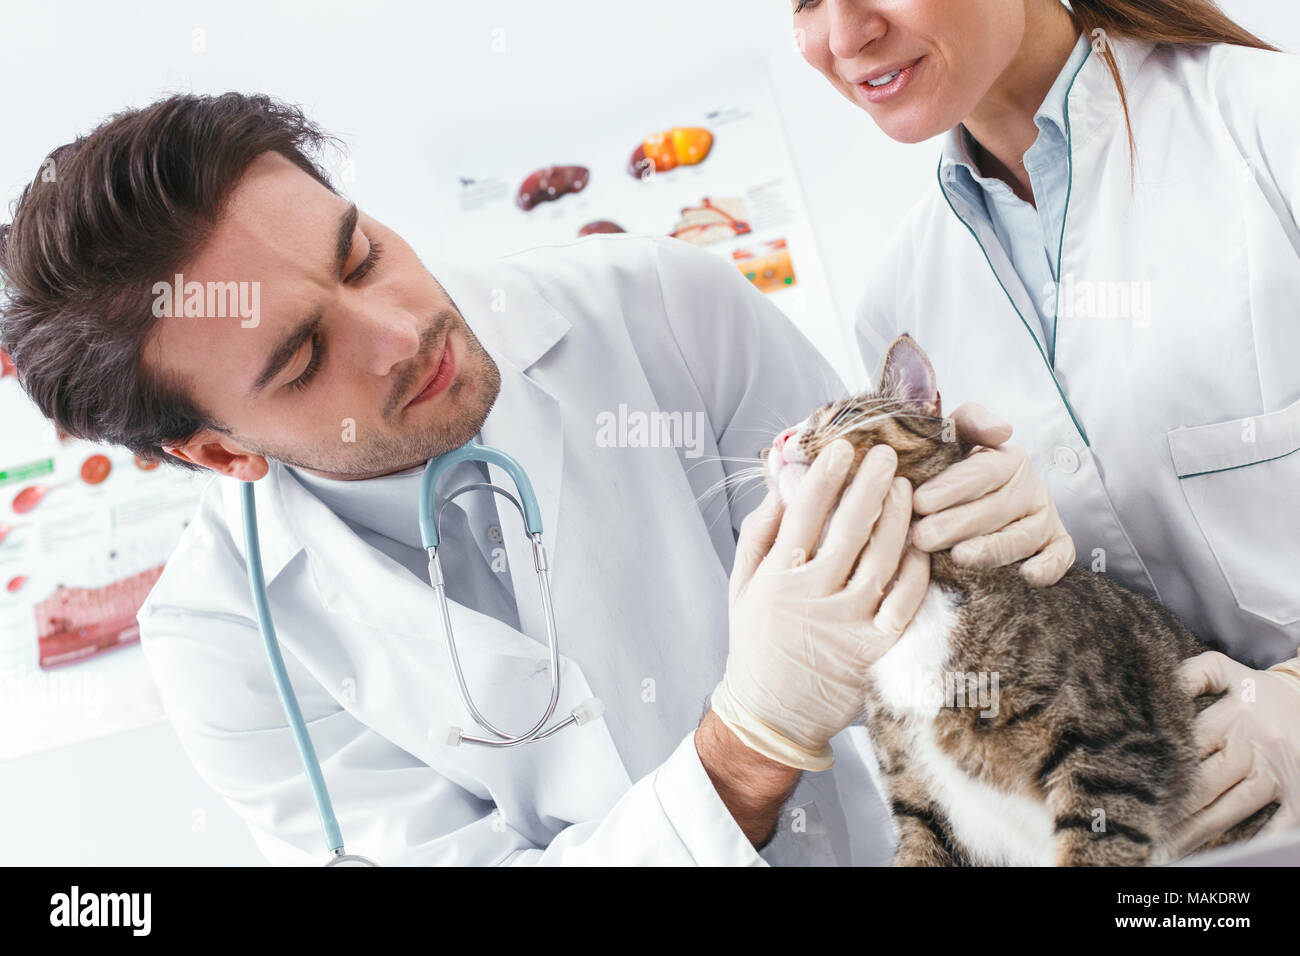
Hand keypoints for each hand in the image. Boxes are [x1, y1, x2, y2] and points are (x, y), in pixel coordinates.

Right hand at [711, 438, 930, 771]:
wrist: (772, 714)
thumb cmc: (756, 643)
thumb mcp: (743, 586)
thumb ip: (760, 531)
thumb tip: (781, 480)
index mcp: (778, 579)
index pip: (804, 515)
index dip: (825, 478)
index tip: (842, 448)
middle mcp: (813, 598)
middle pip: (848, 530)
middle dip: (869, 486)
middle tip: (887, 456)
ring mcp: (847, 626)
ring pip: (881, 560)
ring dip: (896, 519)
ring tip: (905, 489)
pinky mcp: (876, 651)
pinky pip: (903, 602)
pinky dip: (914, 570)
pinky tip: (920, 544)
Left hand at [910, 402, 1074, 586]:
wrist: (981, 498)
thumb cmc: (960, 468)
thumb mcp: (960, 436)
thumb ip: (971, 421)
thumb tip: (1002, 430)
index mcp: (1007, 459)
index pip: (983, 471)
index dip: (952, 487)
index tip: (920, 501)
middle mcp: (1030, 488)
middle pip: (997, 507)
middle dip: (958, 523)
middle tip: (924, 537)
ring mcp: (1044, 518)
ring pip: (1023, 536)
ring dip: (992, 549)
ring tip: (959, 557)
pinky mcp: (1056, 545)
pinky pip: (1061, 557)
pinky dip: (1049, 568)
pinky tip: (1027, 575)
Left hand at [1155, 652, 1299, 861]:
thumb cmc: (1257, 691)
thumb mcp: (1225, 671)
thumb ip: (1189, 674)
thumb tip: (1153, 683)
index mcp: (1234, 713)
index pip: (1189, 742)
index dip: (1158, 763)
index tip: (1130, 783)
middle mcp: (1255, 744)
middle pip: (1205, 781)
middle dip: (1171, 805)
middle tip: (1140, 825)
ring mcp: (1278, 773)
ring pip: (1232, 808)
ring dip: (1197, 831)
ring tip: (1166, 847)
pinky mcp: (1299, 795)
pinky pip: (1278, 826)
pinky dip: (1255, 843)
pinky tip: (1227, 856)